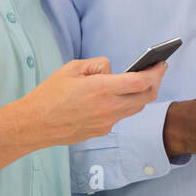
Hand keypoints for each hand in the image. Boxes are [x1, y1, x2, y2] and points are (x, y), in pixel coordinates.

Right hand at [22, 57, 165, 147]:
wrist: (33, 124)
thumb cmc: (50, 94)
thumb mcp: (72, 68)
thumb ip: (98, 65)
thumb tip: (114, 71)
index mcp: (101, 89)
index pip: (141, 82)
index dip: (156, 72)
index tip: (161, 63)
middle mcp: (108, 108)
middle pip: (146, 97)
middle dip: (156, 82)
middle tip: (156, 71)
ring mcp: (106, 122)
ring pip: (136, 108)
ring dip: (142, 95)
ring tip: (141, 82)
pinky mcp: (102, 131)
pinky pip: (121, 116)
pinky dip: (125, 105)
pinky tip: (119, 97)